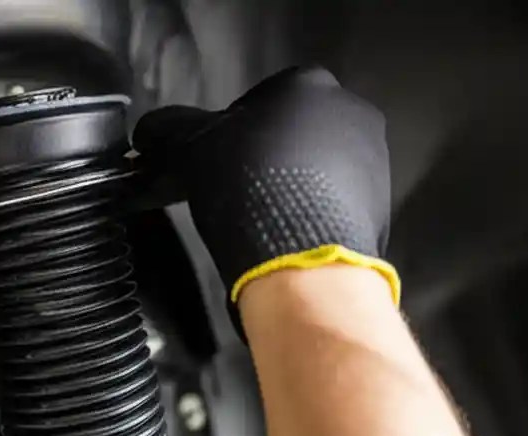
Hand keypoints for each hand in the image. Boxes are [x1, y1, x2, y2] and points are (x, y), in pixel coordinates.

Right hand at [133, 66, 396, 304]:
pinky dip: (308, 216)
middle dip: (259, 163)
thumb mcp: (189, 149)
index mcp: (306, 84)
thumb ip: (166, 132)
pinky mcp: (381, 203)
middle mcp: (350, 111)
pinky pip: (333, 203)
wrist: (303, 259)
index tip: (211, 170)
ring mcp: (374, 158)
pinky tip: (287, 238)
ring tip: (258, 223)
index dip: (225, 138)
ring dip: (284, 189)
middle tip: (231, 197)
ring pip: (312, 169)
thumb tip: (145, 133)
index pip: (254, 104)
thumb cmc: (247, 185)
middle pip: (287, 135)